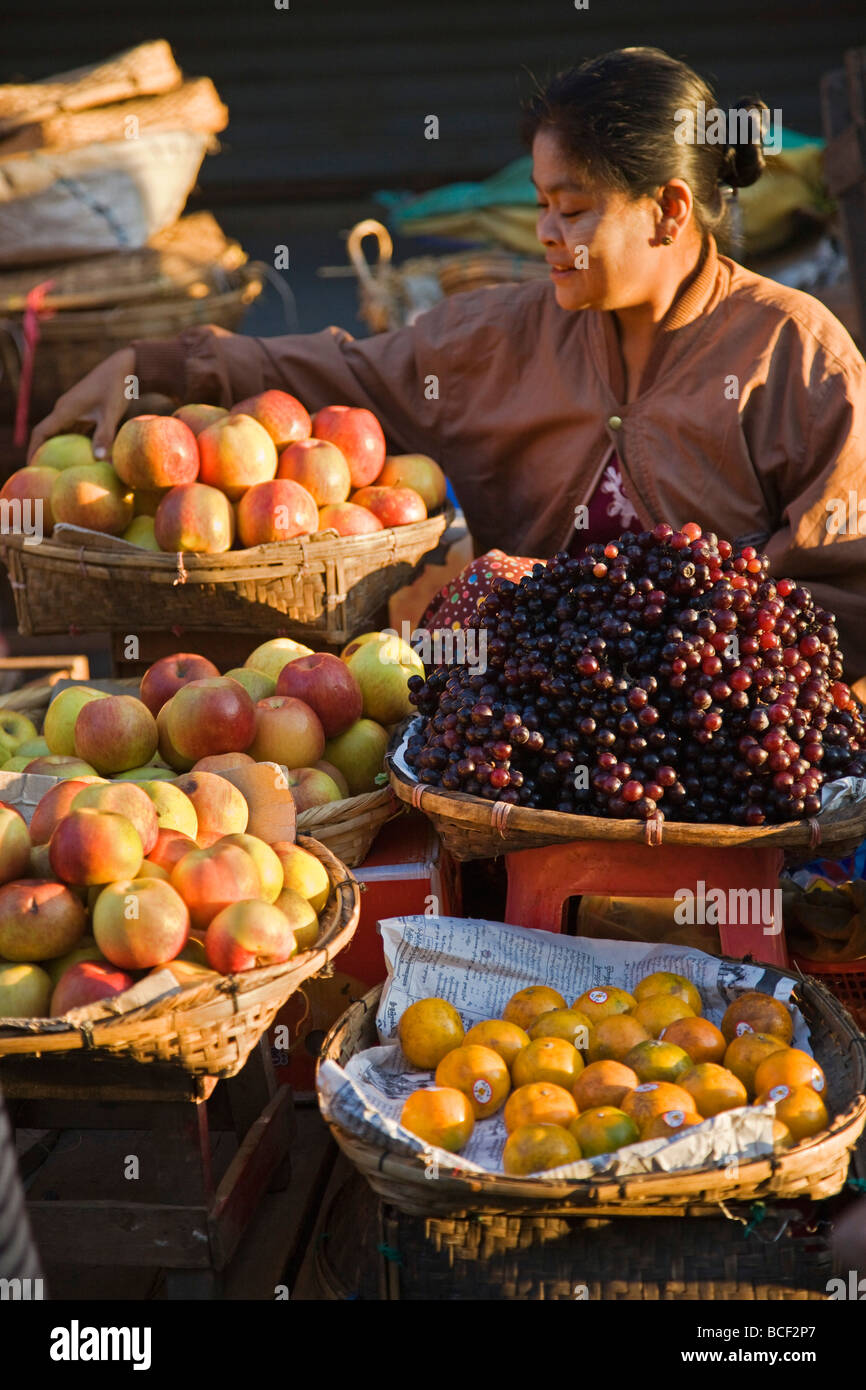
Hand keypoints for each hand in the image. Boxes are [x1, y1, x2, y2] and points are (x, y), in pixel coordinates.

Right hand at [27, 347, 135, 462]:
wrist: (126, 367)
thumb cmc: (117, 387)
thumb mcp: (111, 413)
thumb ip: (104, 436)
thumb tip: (99, 460)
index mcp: (65, 410)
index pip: (41, 433)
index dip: (34, 450)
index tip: (33, 467)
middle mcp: (65, 409)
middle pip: (48, 434)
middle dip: (45, 453)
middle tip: (47, 474)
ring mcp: (75, 409)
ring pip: (62, 433)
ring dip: (60, 449)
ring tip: (61, 469)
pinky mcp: (86, 410)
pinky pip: (74, 430)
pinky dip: (75, 443)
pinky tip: (82, 458)